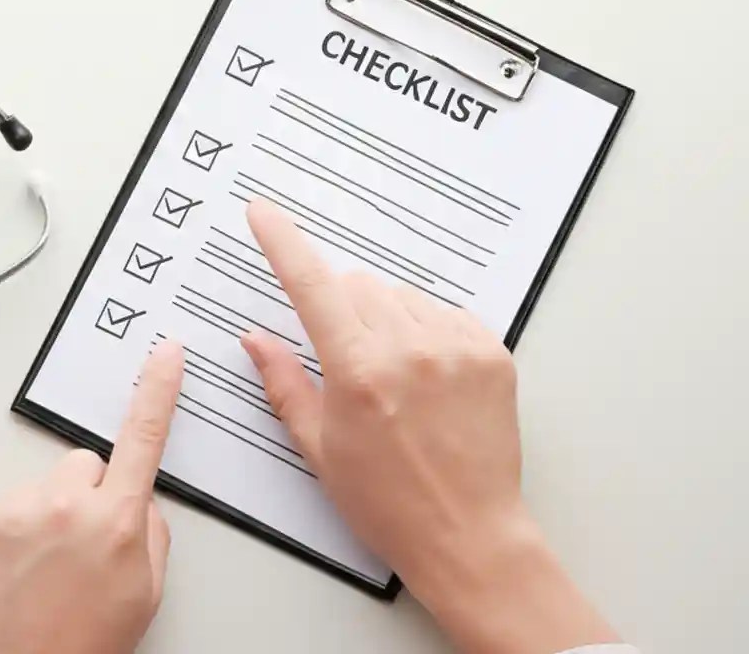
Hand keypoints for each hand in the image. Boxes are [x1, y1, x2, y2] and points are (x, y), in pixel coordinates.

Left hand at [0, 342, 184, 653]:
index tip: (165, 354)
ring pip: (37, 491)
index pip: (143, 438)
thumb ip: (149, 533)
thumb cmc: (81, 646)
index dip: (157, 391)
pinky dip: (4, 537)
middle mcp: (65, 505)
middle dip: (84, 495)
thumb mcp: (145, 594)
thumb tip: (136, 503)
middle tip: (77, 547)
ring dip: (40, 519)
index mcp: (116, 519)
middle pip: (82, 466)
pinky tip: (9, 576)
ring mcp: (14, 511)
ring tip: (37, 573)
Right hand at [242, 200, 617, 653]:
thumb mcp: (320, 448)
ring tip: (394, 378)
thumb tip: (256, 338)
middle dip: (341, 309)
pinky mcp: (492, 353)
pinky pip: (446, 314)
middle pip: (358, 285)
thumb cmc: (388, 504)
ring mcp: (456, 348)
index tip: (264, 213)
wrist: (468, 535)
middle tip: (345, 360)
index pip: (312, 285)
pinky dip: (428, 332)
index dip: (282, 243)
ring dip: (386, 319)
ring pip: (401, 296)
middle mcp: (409, 349)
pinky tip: (426, 378)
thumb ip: (285, 383)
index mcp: (358, 372)